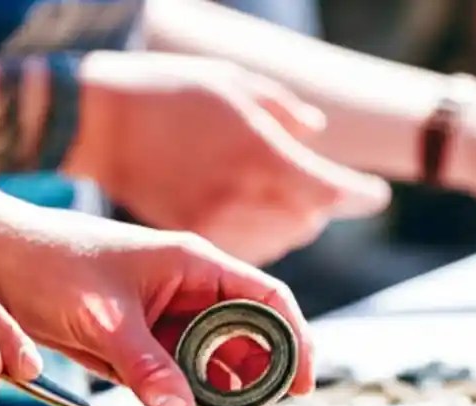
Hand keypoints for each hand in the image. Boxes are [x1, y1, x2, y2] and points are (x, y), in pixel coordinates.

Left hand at [0, 203, 315, 405]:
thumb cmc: (49, 262)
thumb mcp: (103, 318)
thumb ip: (146, 366)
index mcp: (196, 266)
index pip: (268, 302)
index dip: (294, 344)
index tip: (300, 387)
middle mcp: (190, 293)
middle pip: (247, 348)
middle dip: (248, 393)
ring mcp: (166, 321)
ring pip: (213, 372)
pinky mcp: (140, 346)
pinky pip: (177, 382)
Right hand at [66, 52, 390, 265]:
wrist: (102, 124)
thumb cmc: (168, 92)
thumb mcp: (233, 83)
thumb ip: (282, 110)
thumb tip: (314, 134)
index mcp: (260, 155)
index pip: (330, 191)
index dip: (360, 196)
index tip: (374, 196)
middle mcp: (243, 196)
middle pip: (309, 223)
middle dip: (319, 208)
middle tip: (320, 194)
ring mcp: (217, 222)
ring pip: (279, 242)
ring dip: (290, 226)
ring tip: (280, 203)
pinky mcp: (193, 236)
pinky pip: (244, 252)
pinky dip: (259, 238)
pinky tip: (248, 217)